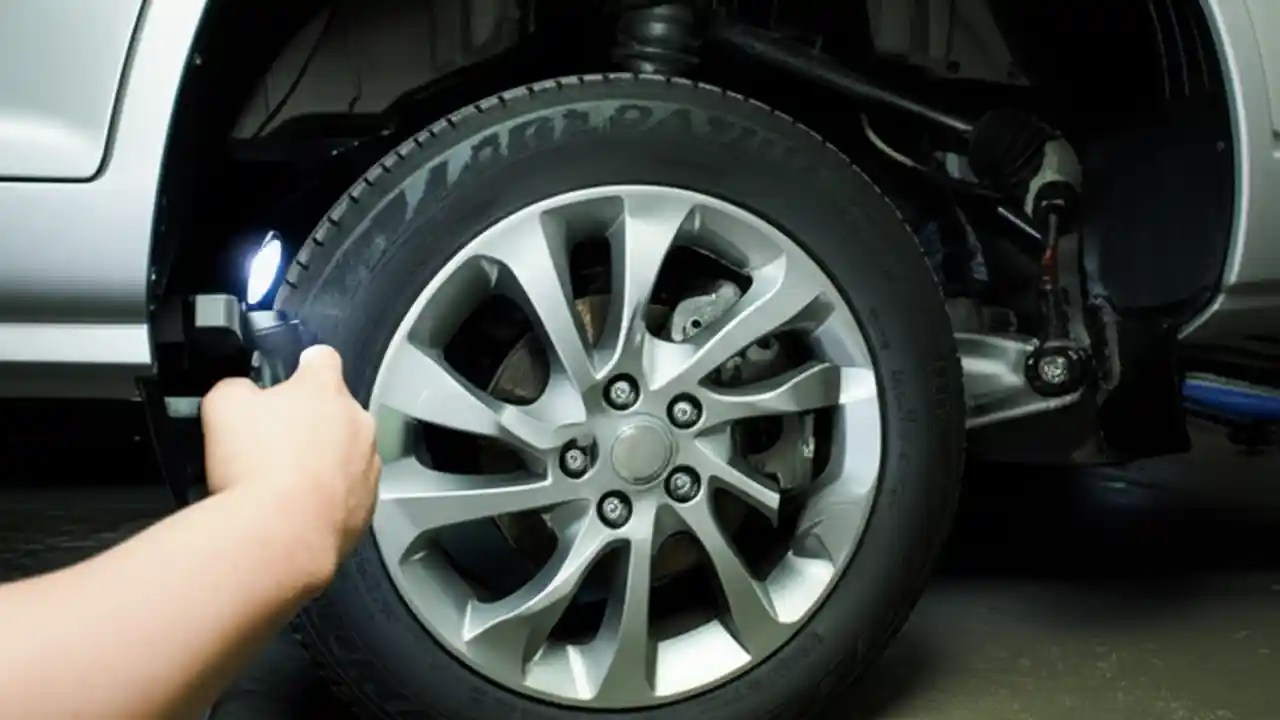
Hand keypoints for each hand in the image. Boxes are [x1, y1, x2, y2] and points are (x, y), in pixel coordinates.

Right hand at [201, 345, 379, 578]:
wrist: (282, 534)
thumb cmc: (254, 465)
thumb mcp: (223, 404)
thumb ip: (238, 388)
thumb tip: (245, 394)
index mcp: (325, 389)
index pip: (322, 359)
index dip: (304, 367)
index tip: (292, 379)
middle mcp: (358, 421)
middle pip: (336, 410)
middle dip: (310, 421)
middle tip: (274, 444)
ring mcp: (368, 464)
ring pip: (347, 451)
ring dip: (323, 460)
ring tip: (285, 482)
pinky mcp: (369, 504)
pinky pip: (349, 491)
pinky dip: (330, 496)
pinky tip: (299, 509)